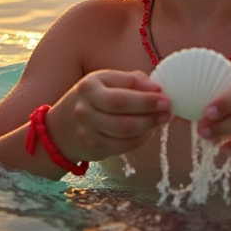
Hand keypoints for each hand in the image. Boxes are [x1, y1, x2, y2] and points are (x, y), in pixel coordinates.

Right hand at [46, 71, 171, 162]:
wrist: (62, 129)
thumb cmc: (93, 100)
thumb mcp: (105, 82)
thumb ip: (131, 81)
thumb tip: (157, 89)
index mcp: (89, 85)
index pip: (123, 89)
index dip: (146, 94)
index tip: (164, 95)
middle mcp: (84, 107)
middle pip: (123, 110)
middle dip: (150, 110)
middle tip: (168, 110)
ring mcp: (86, 130)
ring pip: (124, 130)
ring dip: (149, 126)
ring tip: (162, 120)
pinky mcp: (92, 149)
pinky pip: (123, 146)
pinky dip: (140, 139)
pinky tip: (148, 132)